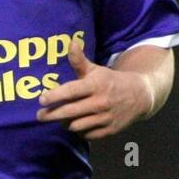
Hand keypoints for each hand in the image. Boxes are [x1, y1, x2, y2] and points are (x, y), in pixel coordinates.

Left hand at [35, 38, 153, 139]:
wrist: (138, 95)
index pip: (71, 91)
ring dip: (65, 123)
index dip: (54, 96)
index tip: (41, 100)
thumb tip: (71, 43)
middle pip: (69, 112)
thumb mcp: (95, 70)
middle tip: (39, 115)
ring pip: (76, 126)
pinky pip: (87, 135)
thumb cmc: (110, 81)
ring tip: (60, 119)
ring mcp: (105, 118)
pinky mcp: (109, 130)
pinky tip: (76, 124)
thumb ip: (79, 61)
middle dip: (51, 115)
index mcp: (95, 85)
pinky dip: (79, 131)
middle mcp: (100, 102)